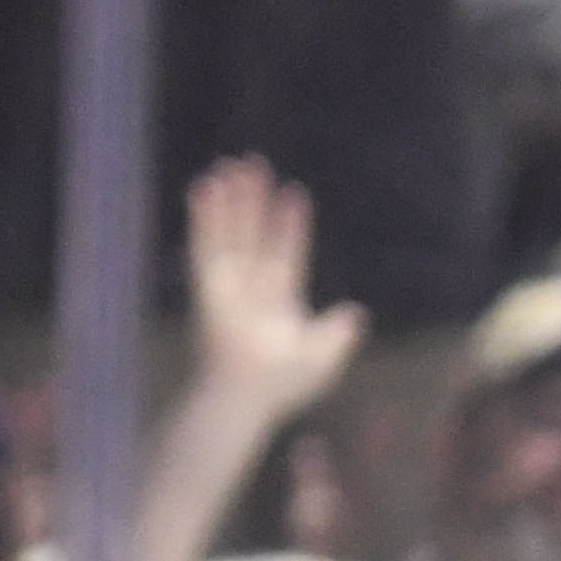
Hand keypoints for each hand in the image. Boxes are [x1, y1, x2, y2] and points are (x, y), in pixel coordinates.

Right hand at [182, 158, 365, 442]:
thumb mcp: (323, 359)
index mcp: (280, 300)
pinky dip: (204, 216)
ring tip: (231, 165)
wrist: (248, 396)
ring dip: (231, 200)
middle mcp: (252, 287)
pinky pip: (205, 243)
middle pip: (255, 234)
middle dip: (255, 201)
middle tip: (256, 164)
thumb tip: (356, 313)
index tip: (294, 195)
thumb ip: (338, 334)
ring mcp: (228, 283)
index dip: (291, 226)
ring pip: (231, 231)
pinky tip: (204, 187)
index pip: (288, 253)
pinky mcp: (208, 283)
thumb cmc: (281, 386)